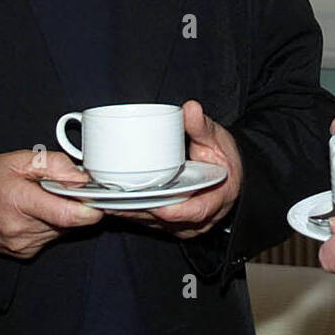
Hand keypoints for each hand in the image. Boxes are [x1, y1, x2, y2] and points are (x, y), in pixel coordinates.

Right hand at [0, 149, 102, 258]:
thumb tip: (82, 178)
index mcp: (20, 201)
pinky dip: (50, 225)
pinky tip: (35, 214)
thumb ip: (56, 165)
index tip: (99, 200)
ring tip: (42, 200)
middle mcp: (21, 228)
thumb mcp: (22, 160)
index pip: (67, 215)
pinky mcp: (24, 253)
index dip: (90, 209)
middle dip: (73, 205)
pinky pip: (51, 238)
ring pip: (62, 231)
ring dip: (61, 216)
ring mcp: (22, 244)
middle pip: (68, 222)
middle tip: (59, 190)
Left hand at [103, 100, 241, 239]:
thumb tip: (190, 109)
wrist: (228, 176)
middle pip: (166, 221)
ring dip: (130, 214)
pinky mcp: (170, 226)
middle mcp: (200, 220)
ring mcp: (184, 226)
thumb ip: (202, 126)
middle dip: (139, 211)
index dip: (172, 210)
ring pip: (154, 224)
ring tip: (106, 202)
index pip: (195, 211)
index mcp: (216, 199)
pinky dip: (132, 214)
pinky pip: (149, 223)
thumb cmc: (223, 159)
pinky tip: (113, 204)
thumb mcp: (217, 140)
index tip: (153, 203)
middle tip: (113, 200)